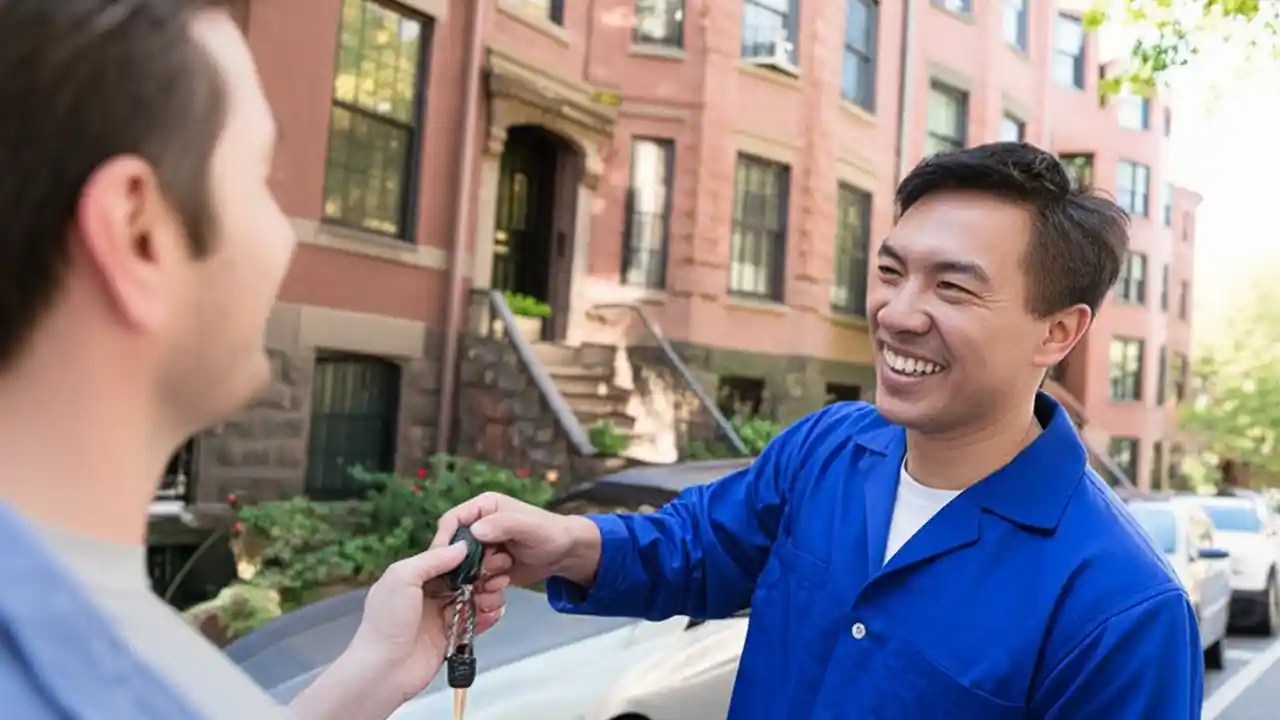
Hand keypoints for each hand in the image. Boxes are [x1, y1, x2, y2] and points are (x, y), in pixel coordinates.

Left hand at [289, 542, 511, 719]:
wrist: (383, 670)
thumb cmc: (386, 622)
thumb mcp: (402, 577)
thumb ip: (432, 559)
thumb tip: (462, 546)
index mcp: (416, 575)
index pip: (447, 554)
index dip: (467, 549)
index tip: (488, 546)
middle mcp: (430, 593)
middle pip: (465, 575)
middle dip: (484, 572)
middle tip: (498, 573)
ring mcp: (442, 615)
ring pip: (474, 597)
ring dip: (489, 594)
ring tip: (493, 596)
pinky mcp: (452, 637)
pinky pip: (476, 621)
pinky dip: (488, 616)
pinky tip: (493, 613)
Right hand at [431, 492, 601, 589]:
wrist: (565, 555)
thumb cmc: (549, 533)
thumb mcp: (528, 527)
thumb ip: (504, 525)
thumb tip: (475, 531)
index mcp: (483, 508)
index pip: (452, 520)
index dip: (444, 539)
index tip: (443, 560)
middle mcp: (478, 527)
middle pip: (454, 548)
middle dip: (466, 564)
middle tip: (485, 572)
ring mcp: (482, 549)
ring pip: (463, 568)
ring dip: (479, 577)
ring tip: (502, 575)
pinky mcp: (487, 568)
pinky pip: (475, 581)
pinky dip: (485, 586)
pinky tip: (503, 584)